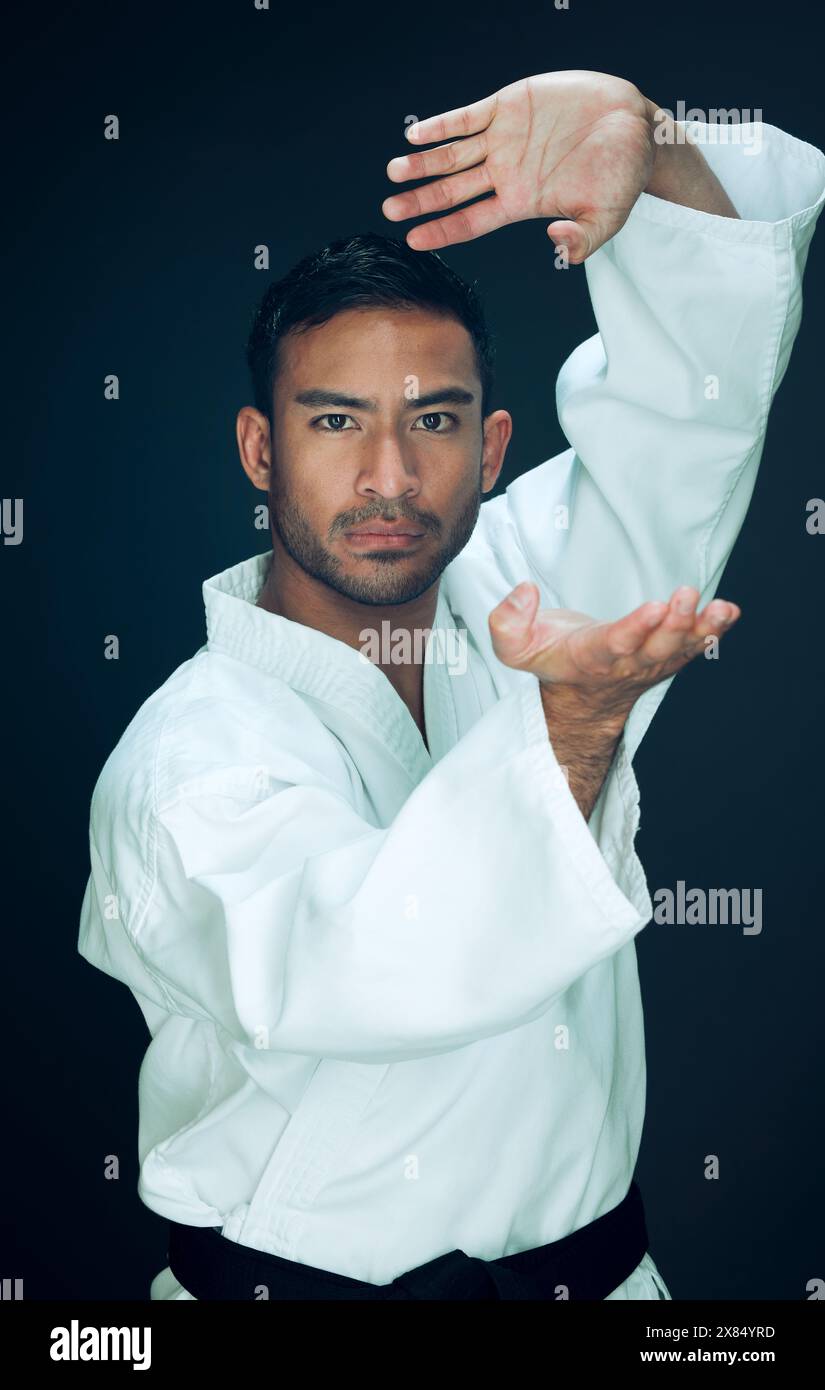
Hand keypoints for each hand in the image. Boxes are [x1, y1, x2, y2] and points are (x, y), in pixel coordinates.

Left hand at [383, 70, 654, 260]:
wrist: (635, 126)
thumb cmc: (622, 176)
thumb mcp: (607, 218)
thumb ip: (584, 240)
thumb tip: (555, 245)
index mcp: (520, 202)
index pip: (472, 222)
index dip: (442, 231)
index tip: (414, 240)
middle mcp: (504, 173)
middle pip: (452, 191)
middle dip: (420, 200)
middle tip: (390, 209)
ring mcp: (503, 139)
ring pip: (452, 155)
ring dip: (422, 164)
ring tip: (394, 172)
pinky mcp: (508, 106)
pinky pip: (467, 117)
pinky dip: (442, 126)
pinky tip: (416, 135)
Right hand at [488, 582, 740, 723]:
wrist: (583, 695)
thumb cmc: (553, 659)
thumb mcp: (514, 648)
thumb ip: (507, 622)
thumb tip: (524, 591)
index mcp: (591, 658)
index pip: (615, 645)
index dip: (635, 629)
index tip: (653, 607)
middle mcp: (628, 663)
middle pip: (655, 648)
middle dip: (672, 624)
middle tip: (685, 597)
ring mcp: (654, 661)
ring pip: (681, 648)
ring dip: (702, 627)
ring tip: (720, 608)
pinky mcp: (671, 654)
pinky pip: (696, 644)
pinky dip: (716, 630)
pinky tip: (730, 612)